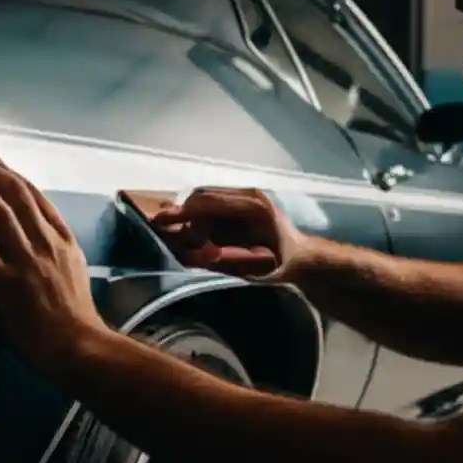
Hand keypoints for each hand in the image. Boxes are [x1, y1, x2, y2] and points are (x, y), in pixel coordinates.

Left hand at [0, 149, 108, 378]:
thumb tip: (34, 233)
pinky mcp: (6, 282)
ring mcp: (25, 261)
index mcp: (62, 240)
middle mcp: (44, 243)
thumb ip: (55, 248)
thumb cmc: (76, 317)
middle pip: (15, 195)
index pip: (34, 197)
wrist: (80, 347)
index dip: (11, 174)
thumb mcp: (74, 271)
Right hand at [151, 187, 308, 280]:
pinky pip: (213, 198)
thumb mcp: (252, 268)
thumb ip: (221, 260)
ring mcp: (248, 193)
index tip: (160, 222)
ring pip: (205, 194)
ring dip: (190, 211)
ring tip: (182, 230)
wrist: (302, 257)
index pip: (207, 201)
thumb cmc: (280, 267)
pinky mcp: (244, 197)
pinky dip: (200, 211)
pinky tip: (197, 225)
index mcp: (254, 208)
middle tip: (163, 228)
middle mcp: (250, 195)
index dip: (181, 211)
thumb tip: (189, 254)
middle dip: (182, 212)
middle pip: (202, 195)